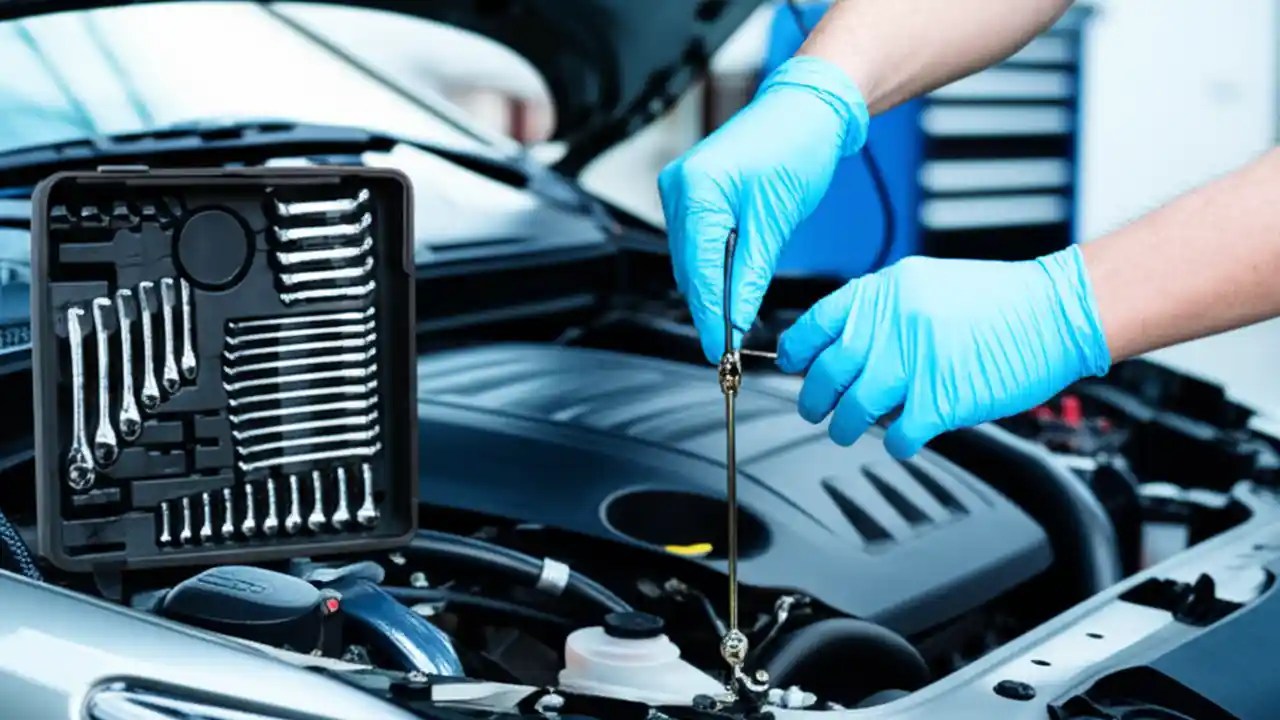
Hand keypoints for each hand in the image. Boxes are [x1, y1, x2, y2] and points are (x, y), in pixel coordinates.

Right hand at [659, 56, 869, 362]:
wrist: (806, 109)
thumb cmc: (796, 147)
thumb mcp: (776, 220)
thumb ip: (751, 273)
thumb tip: (737, 318)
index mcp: (696, 191)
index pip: (698, 271)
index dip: (710, 317)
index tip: (721, 352)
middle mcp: (678, 189)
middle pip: (688, 268)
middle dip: (708, 307)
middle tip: (728, 347)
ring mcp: (681, 189)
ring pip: (691, 259)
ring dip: (711, 288)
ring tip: (732, 323)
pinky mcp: (693, 192)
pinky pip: (696, 242)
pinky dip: (714, 266)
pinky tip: (731, 286)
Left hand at [776, 246, 1111, 457]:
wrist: (1058, 311)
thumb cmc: (1002, 300)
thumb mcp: (927, 284)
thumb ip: (883, 311)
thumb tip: (846, 343)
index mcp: (885, 291)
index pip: (816, 324)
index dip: (796, 351)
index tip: (791, 365)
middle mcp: (892, 324)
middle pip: (827, 373)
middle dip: (814, 398)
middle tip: (815, 408)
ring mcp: (914, 363)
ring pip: (853, 409)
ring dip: (846, 427)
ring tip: (849, 430)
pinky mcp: (940, 400)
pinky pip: (898, 435)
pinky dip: (896, 444)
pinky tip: (903, 440)